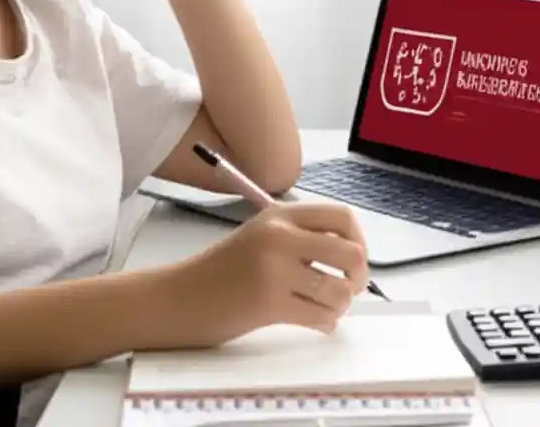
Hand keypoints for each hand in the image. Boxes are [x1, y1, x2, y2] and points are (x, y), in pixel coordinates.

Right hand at [170, 203, 370, 344]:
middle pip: (350, 253)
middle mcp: (280, 236)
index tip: (353, 261)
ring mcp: (274, 269)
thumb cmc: (224, 270)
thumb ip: (302, 238)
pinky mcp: (268, 303)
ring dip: (341, 305)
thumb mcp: (262, 236)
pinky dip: (326, 323)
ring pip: (338, 289)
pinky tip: (317, 321)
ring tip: (327, 308)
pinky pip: (320, 316)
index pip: (342, 217)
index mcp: (281, 215)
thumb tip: (354, 259)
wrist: (180, 297)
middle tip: (349, 289)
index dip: (359, 240)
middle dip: (359, 277)